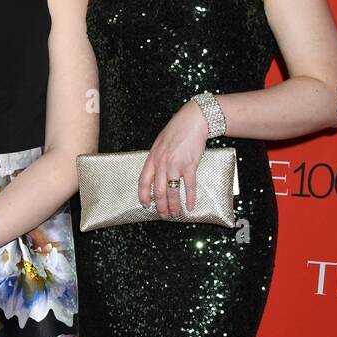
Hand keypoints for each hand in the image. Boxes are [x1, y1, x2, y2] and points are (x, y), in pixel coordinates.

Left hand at [138, 100, 208, 218]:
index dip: (143, 195)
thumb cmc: (177, 131)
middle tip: (163, 215)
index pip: (143, 181)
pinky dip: (190, 198)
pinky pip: (189, 186)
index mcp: (153, 158)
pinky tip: (191, 205)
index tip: (146, 205)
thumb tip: (156, 174)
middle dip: (161, 206)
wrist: (193, 121)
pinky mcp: (190, 165)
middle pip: (159, 191)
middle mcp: (162, 163)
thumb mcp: (160, 144)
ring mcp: (175, 165)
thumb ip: (157, 159)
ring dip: (174, 205)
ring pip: (172, 191)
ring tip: (176, 213)